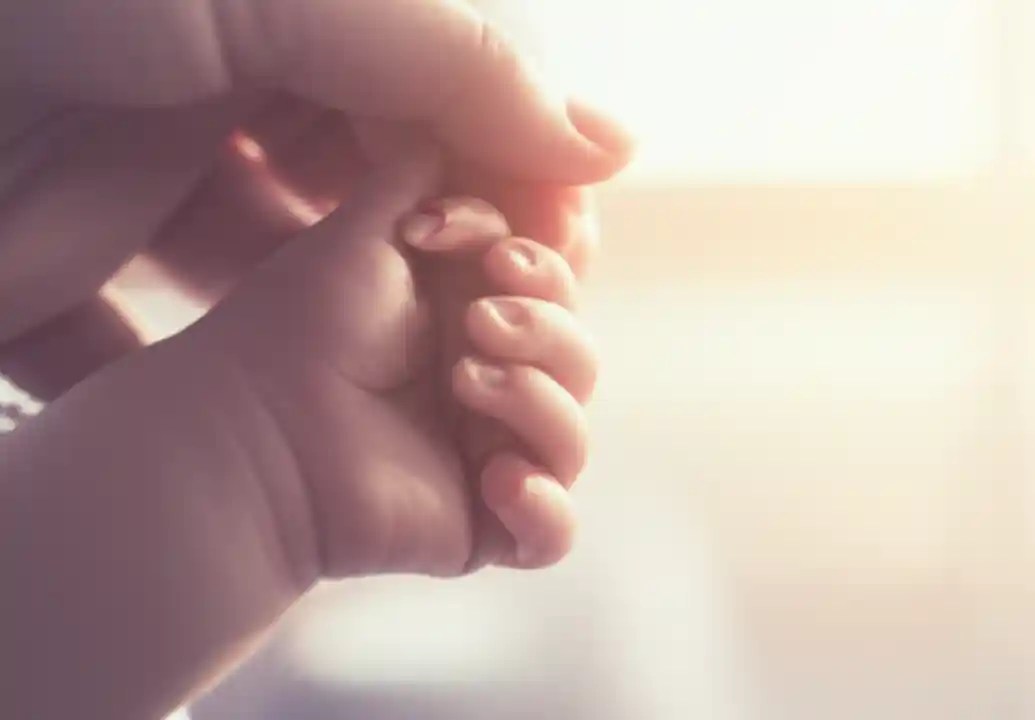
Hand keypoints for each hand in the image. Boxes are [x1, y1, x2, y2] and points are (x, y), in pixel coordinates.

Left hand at [0, 0, 629, 395]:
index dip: (502, 177)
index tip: (550, 250)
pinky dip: (199, 385)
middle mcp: (210, 94)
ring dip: (334, 332)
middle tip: (492, 325)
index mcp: (281, 17)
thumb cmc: (39, 0)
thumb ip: (451, 58)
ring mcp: (129, 190)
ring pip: (275, 284)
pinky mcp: (46, 277)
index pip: (436, 103)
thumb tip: (608, 142)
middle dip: (436, 261)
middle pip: (369, 197)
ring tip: (396, 383)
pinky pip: (144, 344)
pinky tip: (261, 414)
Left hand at [192, 158, 596, 578]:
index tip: (491, 249)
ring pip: (573, 435)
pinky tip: (499, 481)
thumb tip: (485, 136)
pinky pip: (554, 534)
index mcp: (470, 311)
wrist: (250, 431)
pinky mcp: (477, 526)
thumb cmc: (300, 327)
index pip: (557, 286)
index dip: (547, 264)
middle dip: (546, 325)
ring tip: (466, 383)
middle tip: (479, 317)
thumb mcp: (374, 231)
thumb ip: (434, 176)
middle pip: (578, 354)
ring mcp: (484, 455)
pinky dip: (546, 510)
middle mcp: (487, 382)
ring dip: (539, 400)